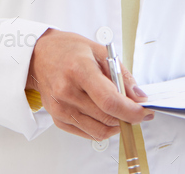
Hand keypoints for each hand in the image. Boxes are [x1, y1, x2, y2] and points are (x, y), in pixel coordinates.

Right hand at [25, 29, 153, 140]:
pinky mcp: (58, 119)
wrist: (40, 55)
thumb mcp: (100, 51)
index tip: (144, 111)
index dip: (131, 110)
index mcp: (79, 69)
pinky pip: (88, 133)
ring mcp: (60, 108)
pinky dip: (102, 127)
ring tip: (119, 109)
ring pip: (99, 130)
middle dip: (128, 116)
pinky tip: (103, 112)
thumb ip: (121, 74)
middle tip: (135, 108)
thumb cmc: (69, 49)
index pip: (109, 100)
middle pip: (106, 117)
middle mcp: (67, 91)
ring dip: (116, 124)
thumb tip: (138, 96)